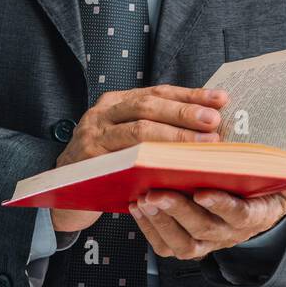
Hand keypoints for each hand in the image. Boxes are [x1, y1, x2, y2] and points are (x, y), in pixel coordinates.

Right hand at [50, 85, 228, 232]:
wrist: (64, 194)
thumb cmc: (107, 166)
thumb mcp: (129, 142)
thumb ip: (157, 130)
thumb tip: (208, 127)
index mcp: (116, 103)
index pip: (158, 92)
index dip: (190, 95)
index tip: (221, 99)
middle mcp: (102, 113)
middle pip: (149, 106)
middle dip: (185, 113)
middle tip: (214, 122)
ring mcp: (92, 135)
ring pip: (138, 130)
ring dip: (175, 136)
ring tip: (203, 144)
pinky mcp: (87, 160)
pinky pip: (124, 157)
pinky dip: (151, 161)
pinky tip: (172, 167)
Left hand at [128, 182, 285, 261]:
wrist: (257, 203)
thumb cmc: (266, 184)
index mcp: (256, 215)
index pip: (239, 215)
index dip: (221, 205)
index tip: (203, 192)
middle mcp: (230, 234)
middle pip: (203, 230)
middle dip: (178, 211)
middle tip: (158, 192)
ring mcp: (207, 242)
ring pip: (182, 242)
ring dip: (160, 221)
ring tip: (144, 199)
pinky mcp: (188, 244)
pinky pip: (165, 245)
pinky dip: (149, 228)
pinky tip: (137, 206)